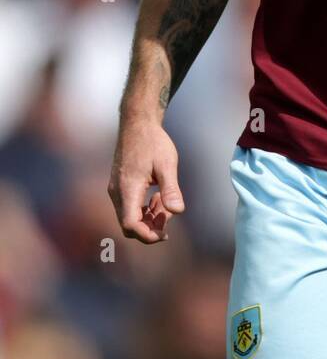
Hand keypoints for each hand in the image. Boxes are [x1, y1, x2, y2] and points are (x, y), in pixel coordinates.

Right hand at [108, 118, 185, 243]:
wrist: (137, 124)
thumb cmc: (153, 142)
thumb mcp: (167, 164)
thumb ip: (171, 189)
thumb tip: (177, 211)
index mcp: (127, 188)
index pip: (131, 224)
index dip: (147, 234)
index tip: (165, 233)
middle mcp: (117, 192)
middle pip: (128, 225)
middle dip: (149, 227)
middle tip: (168, 217)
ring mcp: (116, 190)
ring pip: (129, 217)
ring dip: (147, 218)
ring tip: (165, 204)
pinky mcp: (119, 186)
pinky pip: (129, 208)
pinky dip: (143, 210)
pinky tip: (157, 198)